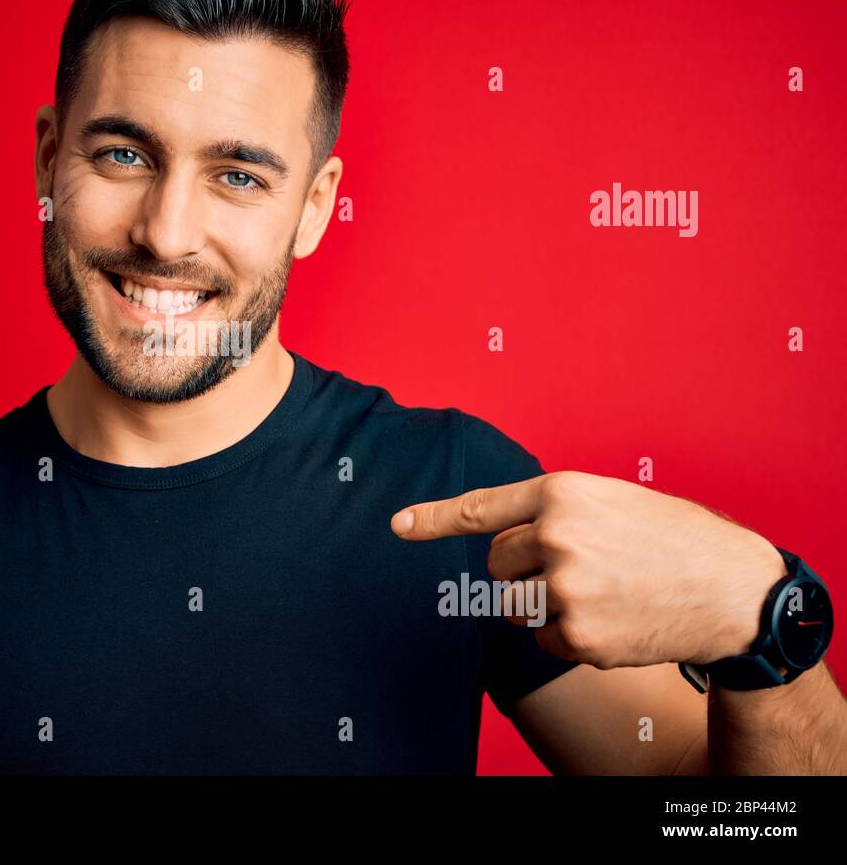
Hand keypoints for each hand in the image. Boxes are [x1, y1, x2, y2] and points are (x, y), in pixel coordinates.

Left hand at [390, 471, 787, 667]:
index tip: (398, 525)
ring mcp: (565, 588)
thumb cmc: (672, 539)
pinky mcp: (576, 635)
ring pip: (514, 603)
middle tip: (576, 567)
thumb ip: (555, 511)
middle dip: (523, 568)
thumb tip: (502, 535)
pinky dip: (567, 635)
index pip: (482, 508)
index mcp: (562, 491)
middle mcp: (556, 535)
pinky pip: (541, 638)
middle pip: (496, 562)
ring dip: (541, 602)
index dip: (433, 518)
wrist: (732, 591)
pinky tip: (611, 618)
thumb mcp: (612, 500)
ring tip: (599, 592)